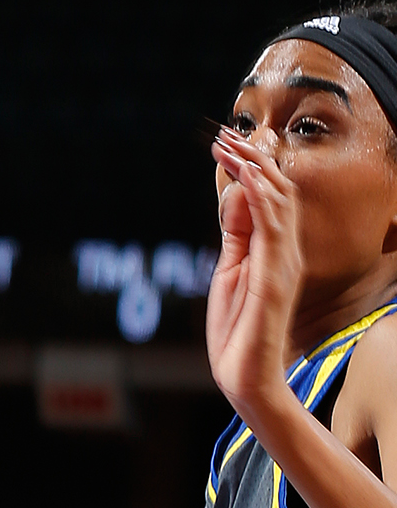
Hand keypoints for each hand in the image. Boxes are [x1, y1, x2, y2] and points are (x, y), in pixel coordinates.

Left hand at [208, 129, 304, 415]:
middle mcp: (283, 252)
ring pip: (277, 202)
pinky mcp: (273, 278)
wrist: (245, 375)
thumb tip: (235, 193)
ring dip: (252, 168)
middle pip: (277, 191)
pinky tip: (245, 176)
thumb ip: (236, 233)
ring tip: (230, 144)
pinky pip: (271, 229)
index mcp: (272, 250)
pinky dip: (260, 198)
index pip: (268, 197)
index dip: (250, 166)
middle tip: (226, 133)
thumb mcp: (230, 269)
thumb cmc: (238, 326)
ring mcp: (281, 264)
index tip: (224, 142)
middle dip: (252, 158)